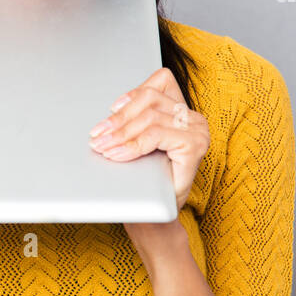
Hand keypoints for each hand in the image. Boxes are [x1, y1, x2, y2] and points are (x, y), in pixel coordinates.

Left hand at [87, 66, 208, 217]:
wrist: (158, 214)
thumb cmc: (148, 178)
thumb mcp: (138, 142)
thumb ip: (133, 121)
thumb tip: (107, 114)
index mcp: (182, 110)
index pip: (161, 81)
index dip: (134, 91)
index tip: (111, 108)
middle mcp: (194, 118)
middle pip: (151, 100)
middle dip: (119, 118)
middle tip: (97, 134)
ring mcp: (197, 131)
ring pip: (150, 118)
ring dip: (120, 133)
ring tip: (103, 146)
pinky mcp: (194, 145)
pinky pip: (155, 136)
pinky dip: (132, 144)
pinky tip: (117, 154)